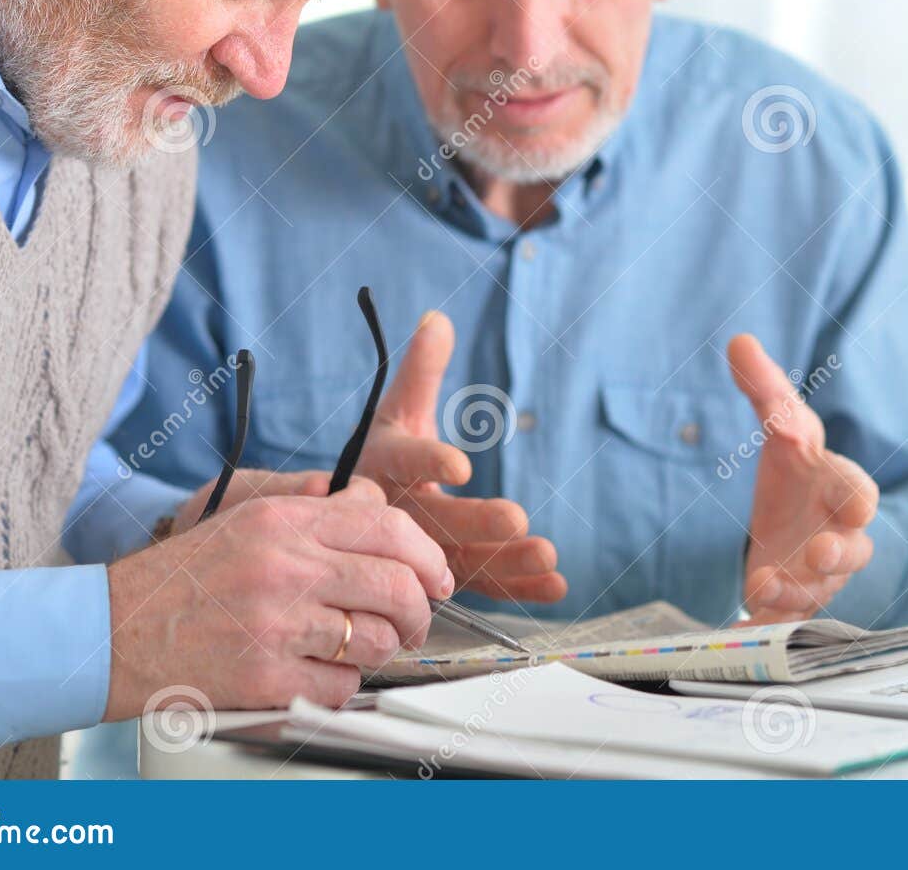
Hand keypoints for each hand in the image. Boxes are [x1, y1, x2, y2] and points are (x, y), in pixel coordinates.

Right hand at [104, 480, 453, 717]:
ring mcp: (278, 622)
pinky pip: (340, 685)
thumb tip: (376, 503)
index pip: (389, 526)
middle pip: (396, 584)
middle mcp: (286, 566)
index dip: (428, 556)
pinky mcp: (265, 675)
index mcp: (285, 522)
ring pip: (376, 638)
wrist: (111, 631)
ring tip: (361, 649)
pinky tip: (318, 674)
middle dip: (420, 610)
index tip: (437, 577)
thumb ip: (316, 509)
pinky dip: (341, 685)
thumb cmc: (179, 580)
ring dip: (381, 650)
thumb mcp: (245, 518)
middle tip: (416, 622)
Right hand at [365, 310, 566, 603]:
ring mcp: (421, 554)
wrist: (349, 522)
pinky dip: (519, 589)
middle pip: (437, 522)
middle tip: (516, 517)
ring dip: (507, 563)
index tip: (460, 463)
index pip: (405, 463)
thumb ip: (421, 371)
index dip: (430, 462)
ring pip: (463, 562)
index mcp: (384, 468)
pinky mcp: (445, 579)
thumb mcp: (397, 412)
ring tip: (549, 556)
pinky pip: (482, 586)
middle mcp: (398, 516)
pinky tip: (557, 585)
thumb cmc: (383, 458)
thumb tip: (439, 318)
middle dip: (476, 522)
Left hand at [728, 334, 877, 622]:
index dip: (856, 497)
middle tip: (821, 550)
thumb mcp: (783, 431)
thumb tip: (738, 340)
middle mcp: (836, 535)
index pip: (854, 489)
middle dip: (841, 551)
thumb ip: (765, 389)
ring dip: (798, 589)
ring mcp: (817, 574)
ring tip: (768, 583)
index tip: (859, 505)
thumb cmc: (798, 475)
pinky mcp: (791, 602)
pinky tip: (743, 617)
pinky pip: (785, 618)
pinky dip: (768, 617)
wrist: (796, 528)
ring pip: (818, 591)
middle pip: (852, 549)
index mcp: (837, 487)